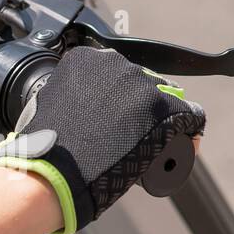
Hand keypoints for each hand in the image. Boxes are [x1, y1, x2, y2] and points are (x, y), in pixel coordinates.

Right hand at [0, 46, 206, 233]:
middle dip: (141, 109)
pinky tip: (186, 143)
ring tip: (155, 147)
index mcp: (85, 59)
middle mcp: (115, 64)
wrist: (50, 173)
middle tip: (133, 137)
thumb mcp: (48, 105)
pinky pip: (191, 116)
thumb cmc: (43, 149)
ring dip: (164, 121)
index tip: (123, 118)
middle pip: (143, 84)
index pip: (117, 74)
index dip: (123, 99)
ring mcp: (140, 86)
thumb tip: (79, 107)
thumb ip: (67, 95)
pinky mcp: (161, 110)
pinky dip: (190, 131)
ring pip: (168, 99)